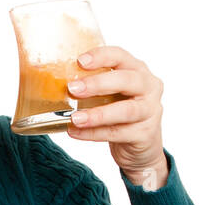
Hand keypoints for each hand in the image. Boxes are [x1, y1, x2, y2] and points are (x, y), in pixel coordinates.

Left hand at [65, 46, 167, 187]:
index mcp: (137, 70)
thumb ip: (93, 84)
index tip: (80, 61)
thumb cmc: (121, 114)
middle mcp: (149, 87)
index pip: (121, 56)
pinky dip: (94, 133)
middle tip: (73, 89)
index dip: (101, 56)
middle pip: (126, 80)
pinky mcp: (146, 134)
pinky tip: (75, 132)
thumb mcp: (111, 94)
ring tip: (74, 118)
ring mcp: (150, 111)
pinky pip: (117, 133)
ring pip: (125, 110)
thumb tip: (53, 81)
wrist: (141, 148)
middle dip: (98, 84)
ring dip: (97, 114)